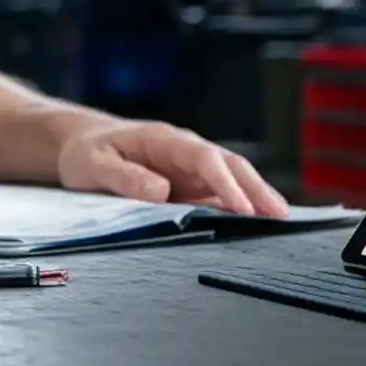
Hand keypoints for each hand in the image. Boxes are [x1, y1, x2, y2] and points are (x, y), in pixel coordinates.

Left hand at [58, 121, 289, 217]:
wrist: (84, 145)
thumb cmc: (87, 153)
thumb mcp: (94, 164)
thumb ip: (124, 177)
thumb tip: (161, 191)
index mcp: (165, 140)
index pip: (205, 159)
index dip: (225, 182)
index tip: (242, 208)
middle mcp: (185, 151)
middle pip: (230, 165)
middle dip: (256, 188)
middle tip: (281, 215)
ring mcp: (190, 168)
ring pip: (232, 179)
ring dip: (256, 197)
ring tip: (281, 222)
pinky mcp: (189, 185)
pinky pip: (220, 195)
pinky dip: (241, 208)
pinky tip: (257, 225)